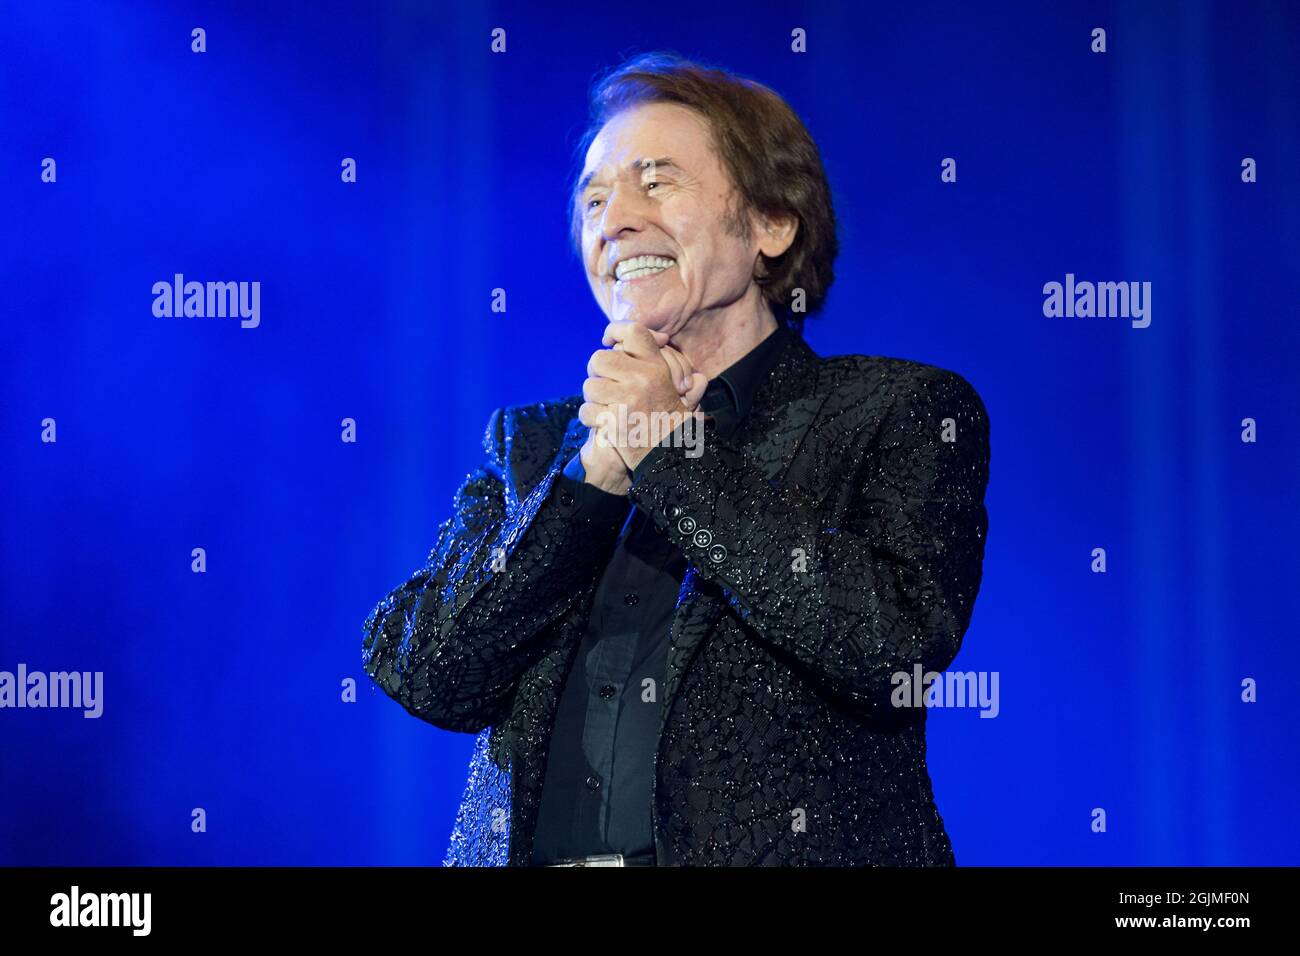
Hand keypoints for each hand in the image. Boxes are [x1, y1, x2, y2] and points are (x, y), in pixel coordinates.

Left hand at [580, 321, 708, 472]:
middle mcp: (643, 379)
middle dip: (596, 372)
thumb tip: (647, 337)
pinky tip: (604, 424)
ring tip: (607, 407)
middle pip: (599, 358)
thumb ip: (658, 361)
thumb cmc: (669, 419)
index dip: (615, 330)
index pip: (633, 331)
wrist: (671, 456)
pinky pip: (586, 411)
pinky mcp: (614, 421)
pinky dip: (591, 419)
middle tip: (605, 385)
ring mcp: (628, 399)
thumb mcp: (673, 385)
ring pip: (589, 386)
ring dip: (593, 399)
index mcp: (656, 367)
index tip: (607, 340)